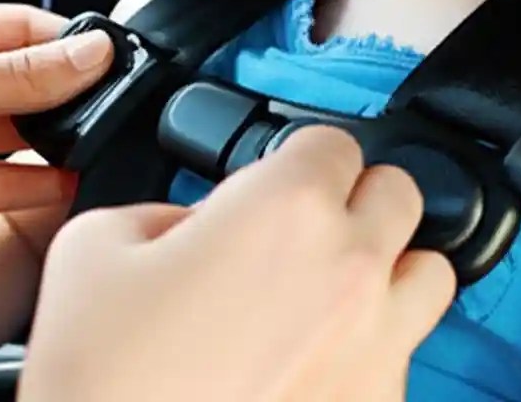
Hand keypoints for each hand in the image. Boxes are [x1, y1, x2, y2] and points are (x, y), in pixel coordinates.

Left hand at [0, 1, 113, 287]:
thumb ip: (22, 76)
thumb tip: (91, 54)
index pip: (20, 29)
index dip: (69, 45)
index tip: (113, 61)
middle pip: (29, 82)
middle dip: (70, 95)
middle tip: (111, 104)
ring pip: (26, 133)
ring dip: (60, 139)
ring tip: (96, 141)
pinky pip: (14, 182)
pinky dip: (47, 183)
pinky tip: (73, 179)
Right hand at [20, 125, 455, 401]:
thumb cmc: (105, 384)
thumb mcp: (92, 249)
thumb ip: (162, 211)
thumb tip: (195, 227)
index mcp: (287, 209)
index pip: (334, 142)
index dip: (298, 158)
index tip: (277, 181)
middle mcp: (351, 267)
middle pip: (399, 195)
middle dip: (353, 203)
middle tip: (304, 233)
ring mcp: (379, 342)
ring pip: (428, 274)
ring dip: (389, 272)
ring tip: (335, 295)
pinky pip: (406, 356)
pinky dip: (373, 351)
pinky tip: (319, 364)